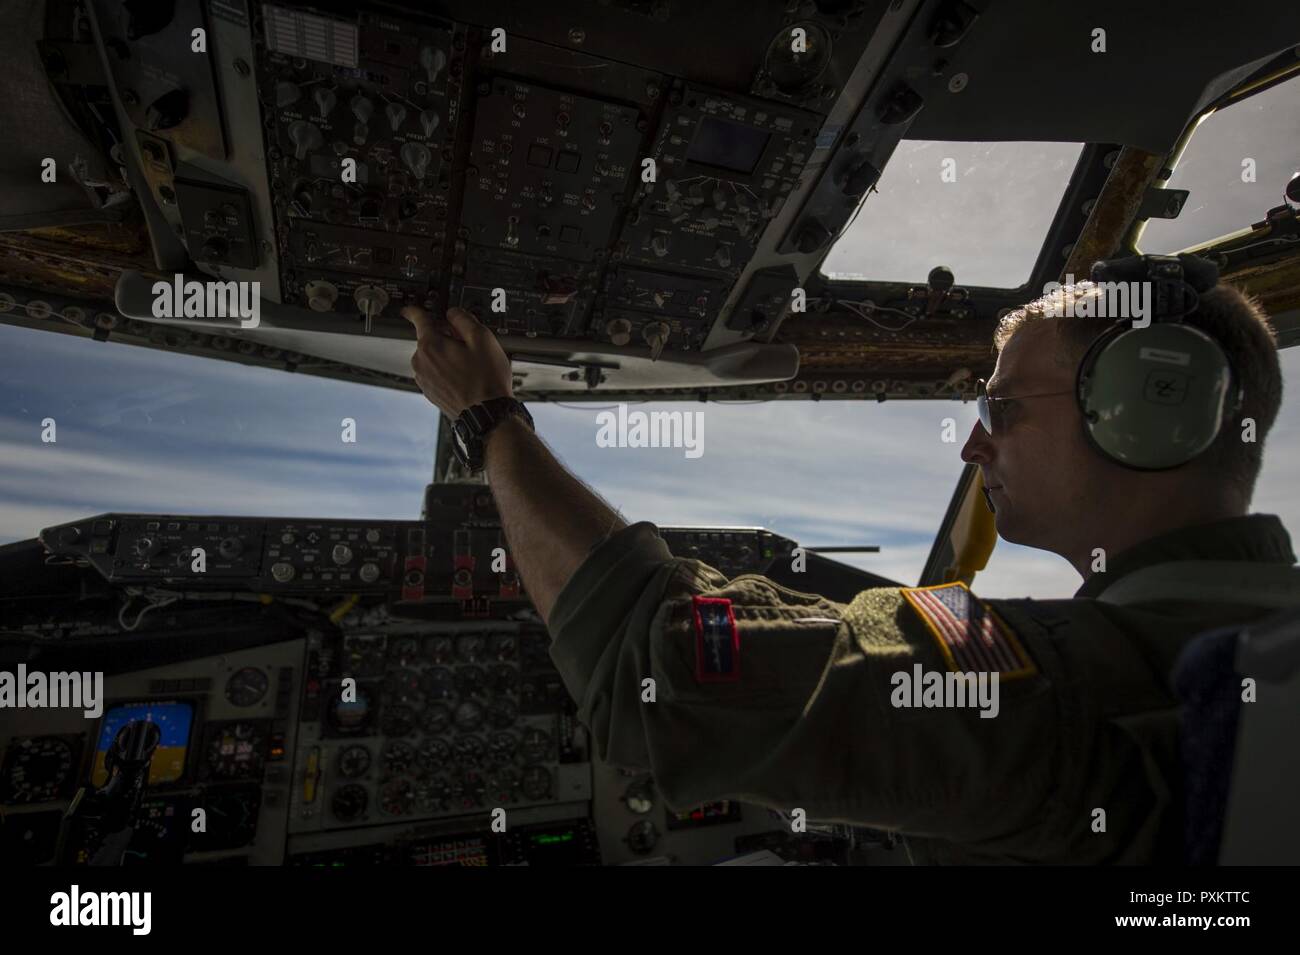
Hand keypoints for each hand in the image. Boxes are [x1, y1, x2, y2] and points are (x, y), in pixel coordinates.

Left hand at [402, 305, 513, 419]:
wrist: (488, 414)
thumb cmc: (486, 380)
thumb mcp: (483, 338)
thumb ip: (463, 318)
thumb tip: (453, 313)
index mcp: (430, 345)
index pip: (418, 319)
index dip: (415, 310)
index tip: (410, 309)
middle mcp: (421, 362)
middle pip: (430, 338)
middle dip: (446, 337)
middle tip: (468, 346)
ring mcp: (424, 379)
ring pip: (433, 357)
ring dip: (447, 355)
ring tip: (470, 366)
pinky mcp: (430, 392)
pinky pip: (435, 373)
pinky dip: (447, 370)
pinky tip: (465, 377)